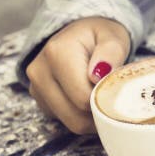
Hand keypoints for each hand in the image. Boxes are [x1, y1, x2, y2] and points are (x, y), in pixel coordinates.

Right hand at [26, 17, 129, 133]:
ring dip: (91, 117)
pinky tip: (89, 97)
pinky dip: (80, 116)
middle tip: (115, 98)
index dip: (105, 101)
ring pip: (70, 122)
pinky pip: (64, 120)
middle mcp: (40, 72)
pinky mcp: (39, 99)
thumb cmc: (100, 36)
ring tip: (102, 96)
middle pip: (75, 116)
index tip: (118, 91)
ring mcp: (36, 87)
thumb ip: (111, 52)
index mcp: (58, 54)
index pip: (83, 99)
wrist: (79, 33)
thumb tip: (99, 74)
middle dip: (99, 113)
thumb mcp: (112, 37)